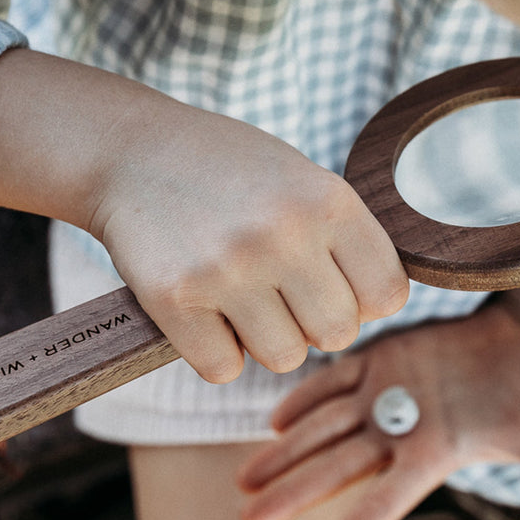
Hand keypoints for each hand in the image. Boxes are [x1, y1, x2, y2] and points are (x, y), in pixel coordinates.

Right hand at [0, 50, 407, 383]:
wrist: (131, 151)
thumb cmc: (231, 172)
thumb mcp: (304, 179)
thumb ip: (347, 237)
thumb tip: (384, 307)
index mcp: (328, 201)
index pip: (388, 295)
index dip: (364, 299)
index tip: (336, 285)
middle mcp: (284, 235)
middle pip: (338, 334)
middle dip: (315, 323)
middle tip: (283, 295)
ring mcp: (227, 269)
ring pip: (284, 358)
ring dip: (266, 340)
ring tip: (242, 298)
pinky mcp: (174, 300)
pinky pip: (223, 368)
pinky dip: (216, 351)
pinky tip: (204, 310)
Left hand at [237, 301, 519, 519]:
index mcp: (433, 456)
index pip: (383, 504)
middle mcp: (400, 432)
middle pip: (337, 467)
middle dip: (292, 492)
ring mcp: (387, 395)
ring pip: (325, 426)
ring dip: (285, 451)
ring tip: (245, 479)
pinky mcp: (383, 360)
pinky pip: (335, 380)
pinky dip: (305, 396)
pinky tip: (274, 417)